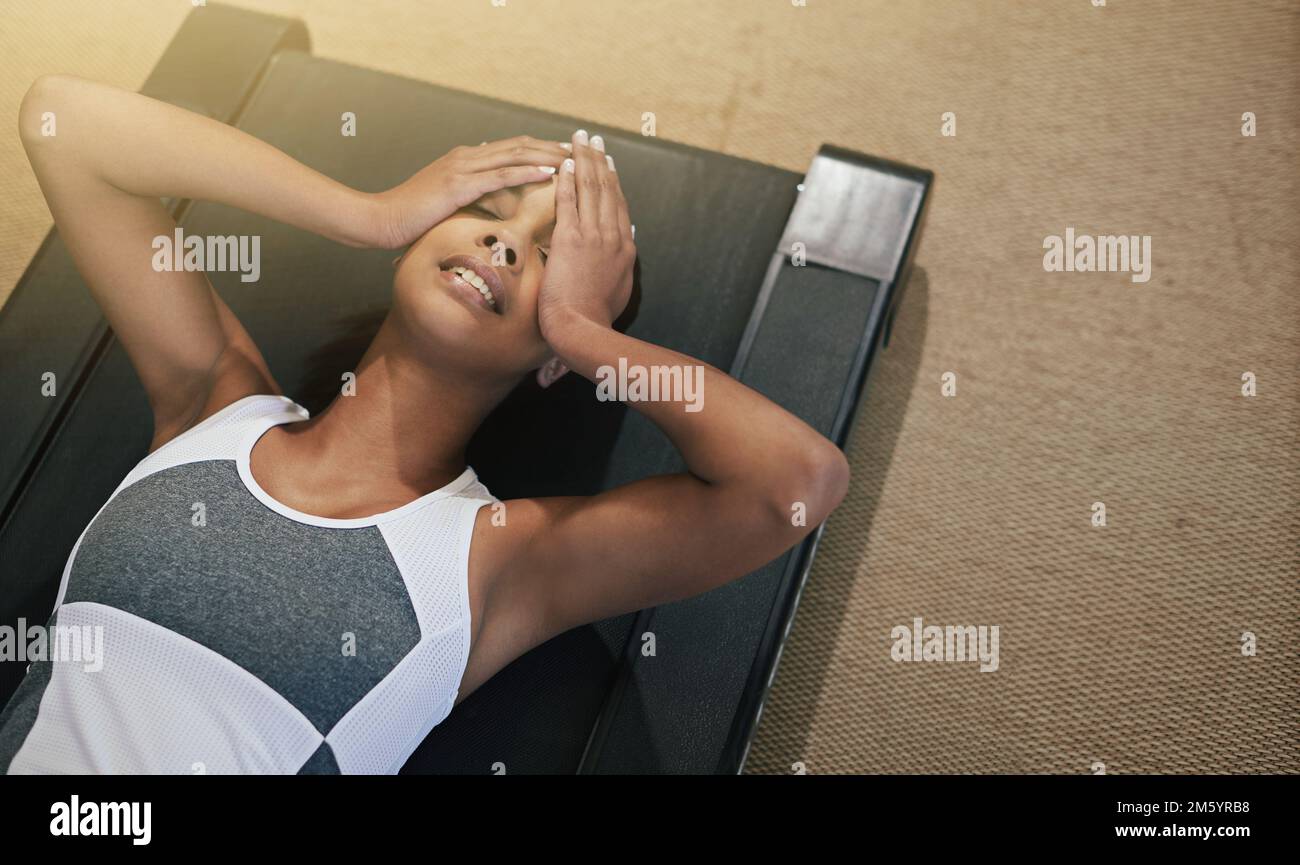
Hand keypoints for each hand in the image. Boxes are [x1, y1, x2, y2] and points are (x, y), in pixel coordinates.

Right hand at [371, 136, 568, 248]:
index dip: (542, 149)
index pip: (512, 148)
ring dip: (548, 156)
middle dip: (552, 148)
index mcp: (466, 159)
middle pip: (520, 146)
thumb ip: (472, 197)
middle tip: (583, 152)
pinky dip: (527, 173)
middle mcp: (467, 156)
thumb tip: (497, 202)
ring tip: (575, 160)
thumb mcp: (448, 203)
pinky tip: (549, 174)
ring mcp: (462, 168)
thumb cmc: (412, 219)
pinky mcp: (458, 185)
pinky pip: (499, 176)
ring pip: (514, 155)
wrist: (381, 220)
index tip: (569, 154)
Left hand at [538, 130, 635, 341]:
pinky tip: (564, 162)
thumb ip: (624, 264)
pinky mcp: (572, 239)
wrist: (583, 329)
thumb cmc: (596, 317)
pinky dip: (568, 179)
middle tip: (593, 139)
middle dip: (599, 160)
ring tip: (579, 139)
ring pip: (591, 189)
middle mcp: (614, 236)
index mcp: (625, 248)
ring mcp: (594, 236)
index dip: (612, 180)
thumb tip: (629, 243)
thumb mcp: (620, 289)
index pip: (618, 205)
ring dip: (584, 159)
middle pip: (607, 189)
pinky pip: (570, 201)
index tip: (607, 162)